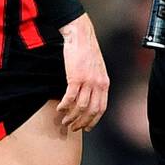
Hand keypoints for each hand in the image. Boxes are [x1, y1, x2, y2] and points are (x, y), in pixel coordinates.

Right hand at [58, 14, 108, 132]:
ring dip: (71, 117)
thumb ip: (95, 83)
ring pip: (80, 107)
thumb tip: (89, 96)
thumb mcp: (97, 69)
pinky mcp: (75, 77)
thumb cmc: (87, 51)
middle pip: (92, 111)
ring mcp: (87, 81)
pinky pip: (70, 97)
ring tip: (64, 120)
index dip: (94, 120)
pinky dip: (64, 106)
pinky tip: (59, 108)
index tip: (87, 128)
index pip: (102, 108)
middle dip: (82, 122)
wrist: (81, 36)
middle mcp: (98, 84)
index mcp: (105, 83)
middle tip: (73, 127)